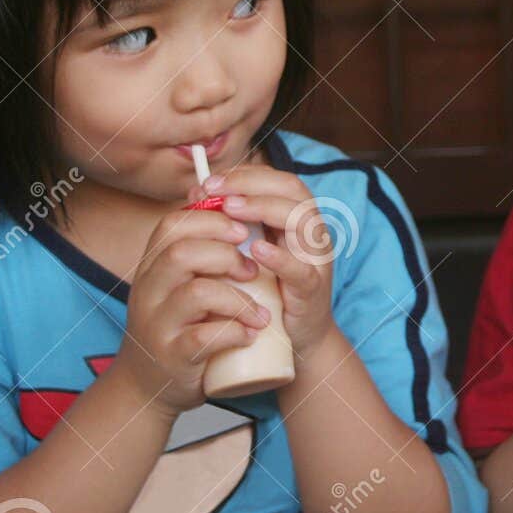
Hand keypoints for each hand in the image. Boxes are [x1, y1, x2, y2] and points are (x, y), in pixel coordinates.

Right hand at [111, 205, 272, 415]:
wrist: (147, 386)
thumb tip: (226, 200)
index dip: (212, 219)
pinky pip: (203, 337)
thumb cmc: (176, 324)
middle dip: (226, 254)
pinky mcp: (172, 357)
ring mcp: (158, 325)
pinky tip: (250, 334)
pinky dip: (234, 332)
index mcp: (152, 265)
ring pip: (197, 293)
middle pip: (182, 252)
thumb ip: (196, 246)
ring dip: (238, 298)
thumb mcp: (176, 282)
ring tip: (260, 311)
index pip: (173, 224)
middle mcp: (148, 291)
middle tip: (251, 270)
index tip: (243, 229)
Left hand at [195, 165, 336, 356]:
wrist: (296, 338)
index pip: (279, 180)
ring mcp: (316, 261)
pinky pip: (301, 270)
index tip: (211, 181)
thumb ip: (232, 221)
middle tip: (215, 190)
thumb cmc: (271, 289)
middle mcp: (312, 233)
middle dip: (251, 184)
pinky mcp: (312, 291)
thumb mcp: (250, 249)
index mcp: (298, 219)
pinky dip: (279, 257)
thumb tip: (197, 191)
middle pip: (292, 190)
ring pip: (301, 220)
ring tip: (230, 210)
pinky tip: (255, 250)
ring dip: (263, 209)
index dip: (246, 175)